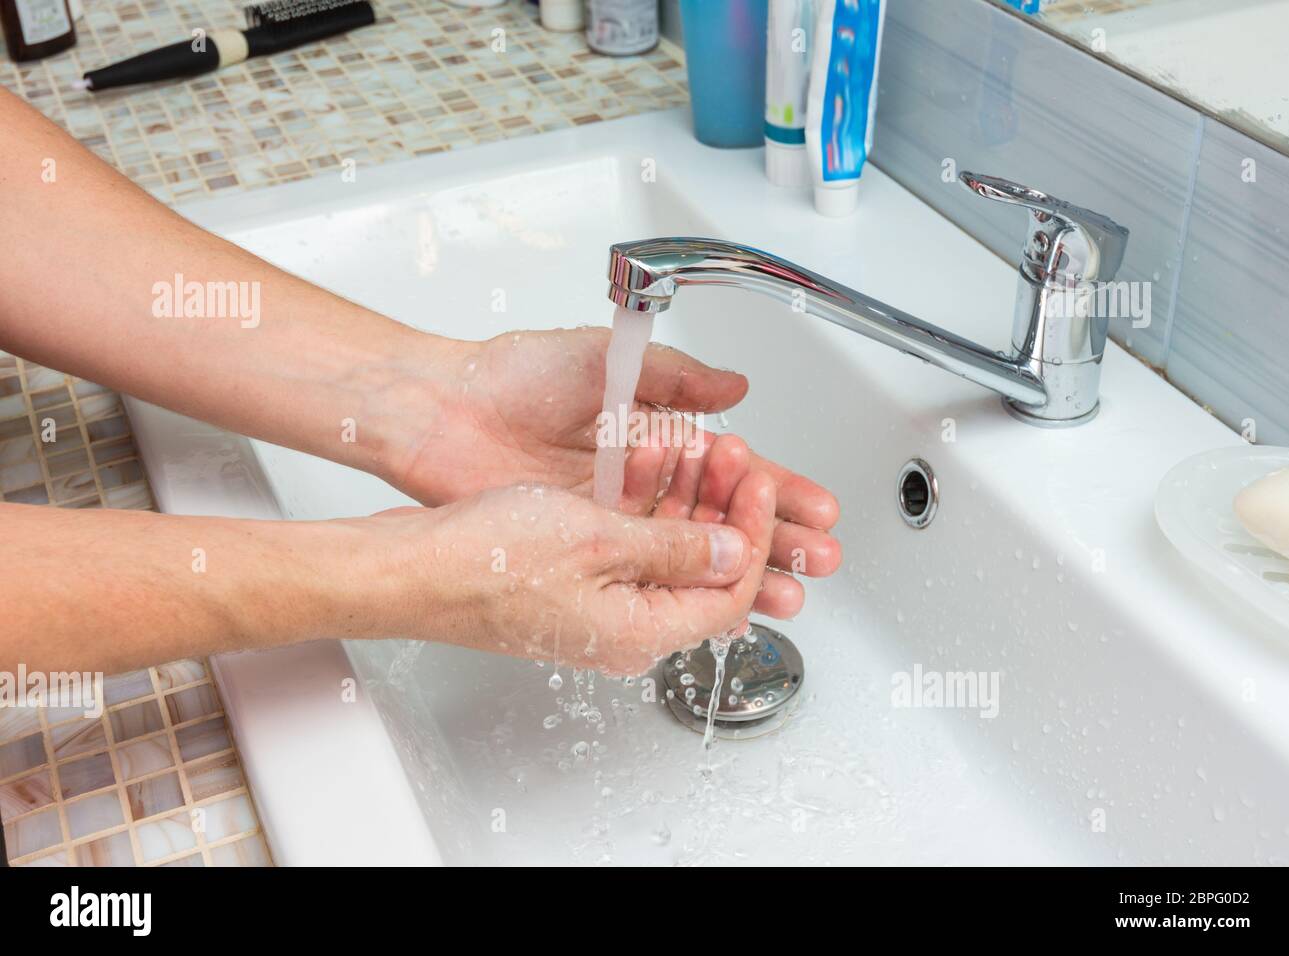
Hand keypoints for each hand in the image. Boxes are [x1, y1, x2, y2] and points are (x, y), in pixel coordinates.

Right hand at [359, 471, 776, 675]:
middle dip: (724, 504)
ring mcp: (598, 603)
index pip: (731, 590)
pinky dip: (641, 500)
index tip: (758, 481)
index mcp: (641, 630)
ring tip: (690, 442)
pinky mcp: (572, 580)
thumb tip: (733, 554)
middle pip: (703, 568)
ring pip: (665, 547)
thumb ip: (674, 550)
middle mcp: (625, 626)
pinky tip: (641, 455)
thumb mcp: (597, 542)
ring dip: (682, 493)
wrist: (408, 568)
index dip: (755, 531)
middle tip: (731, 453)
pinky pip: (626, 541)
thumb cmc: (481, 564)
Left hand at [378, 328, 840, 617]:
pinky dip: (682, 586)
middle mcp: (638, 480)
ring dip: (739, 571)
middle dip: (773, 538)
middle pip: (720, 517)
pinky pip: (644, 570)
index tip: (815, 510)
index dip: (774, 488)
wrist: (441, 411)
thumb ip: (675, 378)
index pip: (729, 468)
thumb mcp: (606, 360)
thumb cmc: (511, 377)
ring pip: (690, 551)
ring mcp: (612, 517)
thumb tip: (737, 387)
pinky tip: (719, 603)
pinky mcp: (582, 542)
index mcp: (651, 432)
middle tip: (816, 561)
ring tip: (785, 592)